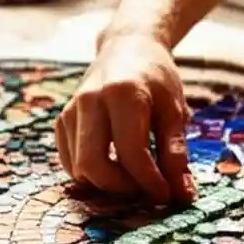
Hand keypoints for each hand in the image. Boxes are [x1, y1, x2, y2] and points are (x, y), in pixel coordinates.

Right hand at [55, 34, 193, 204]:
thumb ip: (176, 153)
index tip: (165, 195)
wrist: (126, 47)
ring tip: (131, 177)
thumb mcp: (173, 110)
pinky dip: (90, 174)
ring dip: (105, 183)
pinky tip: (112, 166)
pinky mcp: (61, 122)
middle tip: (143, 190)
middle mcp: (90, 101)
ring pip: (78, 168)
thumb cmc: (155, 79)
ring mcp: (70, 112)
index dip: (149, 181)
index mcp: (122, 94)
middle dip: (119, 188)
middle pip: (93, 165)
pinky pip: (70, 161)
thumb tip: (182, 195)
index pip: (131, 152)